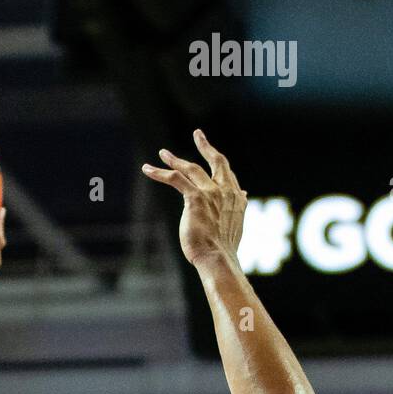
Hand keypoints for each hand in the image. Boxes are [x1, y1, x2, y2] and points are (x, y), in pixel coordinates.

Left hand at [141, 128, 246, 267]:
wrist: (218, 258)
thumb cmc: (224, 249)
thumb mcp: (236, 225)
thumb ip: (238, 208)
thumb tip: (245, 194)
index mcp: (237, 199)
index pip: (229, 176)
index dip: (222, 168)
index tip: (216, 157)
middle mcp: (226, 192)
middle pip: (217, 162)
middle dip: (206, 147)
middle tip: (198, 134)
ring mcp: (211, 193)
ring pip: (190, 168)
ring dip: (175, 159)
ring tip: (163, 153)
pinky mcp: (195, 198)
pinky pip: (175, 178)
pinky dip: (160, 173)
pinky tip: (147, 169)